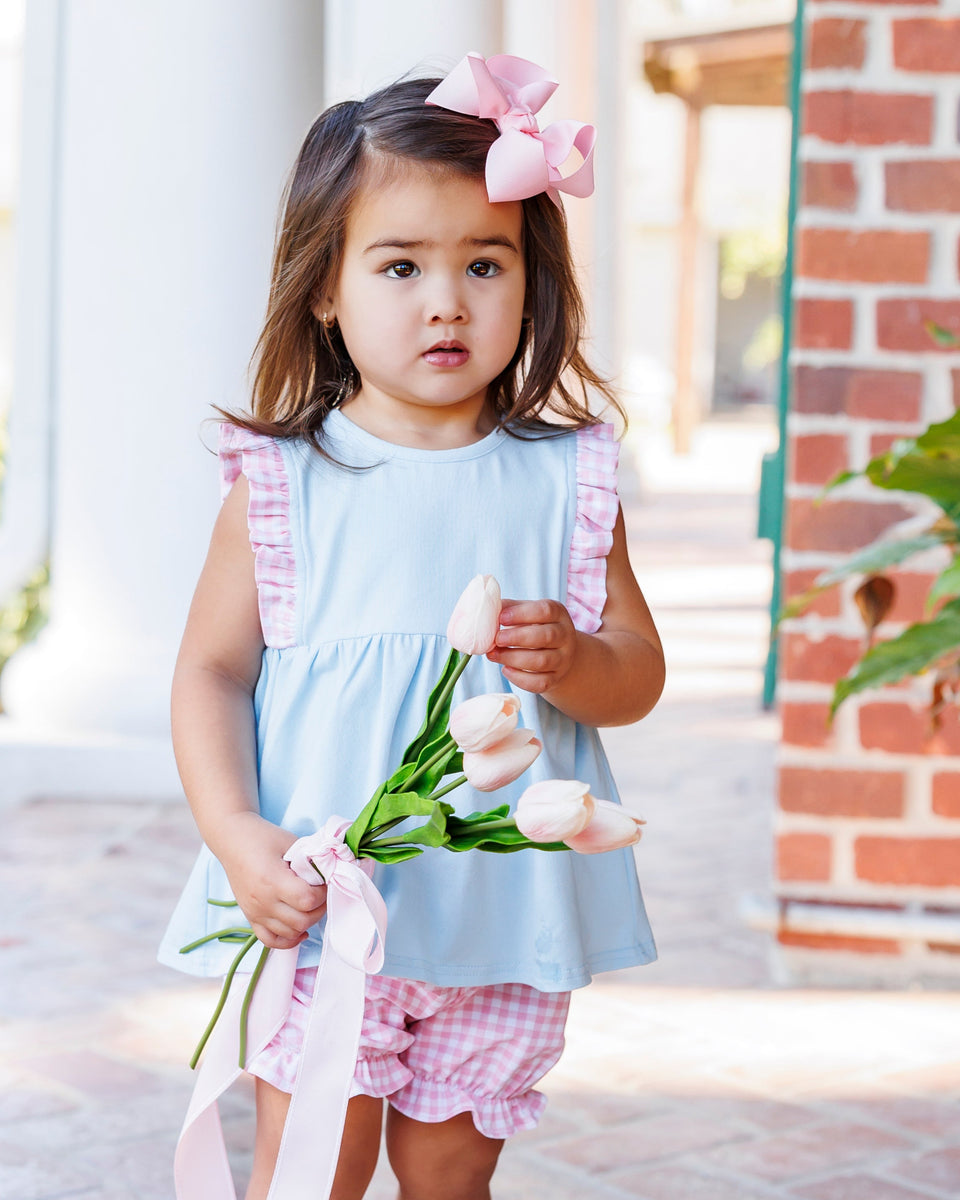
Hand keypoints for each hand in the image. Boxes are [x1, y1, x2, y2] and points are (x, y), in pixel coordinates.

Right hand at [215, 812, 327, 949]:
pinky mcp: (250, 917)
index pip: (307, 899)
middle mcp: (262, 901)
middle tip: (322, 893)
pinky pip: (270, 941)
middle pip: (301, 921)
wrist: (233, 839)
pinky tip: (300, 930)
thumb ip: (311, 860)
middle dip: (319, 909)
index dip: (323, 893)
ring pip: (289, 933)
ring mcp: (255, 912)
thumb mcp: (291, 842)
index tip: (326, 881)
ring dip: (307, 922)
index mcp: (272, 880)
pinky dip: (288, 940)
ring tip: (311, 905)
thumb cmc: (262, 837)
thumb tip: (332, 873)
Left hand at [486, 598, 578, 694]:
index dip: (522, 614)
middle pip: (546, 636)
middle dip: (517, 638)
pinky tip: (505, 670)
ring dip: (513, 658)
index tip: (501, 618)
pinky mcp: (556, 678)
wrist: (557, 653)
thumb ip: (510, 609)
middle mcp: (565, 636)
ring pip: (541, 661)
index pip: (545, 610)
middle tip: (497, 639)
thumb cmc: (535, 628)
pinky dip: (520, 678)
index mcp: (558, 614)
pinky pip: (540, 682)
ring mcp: (563, 659)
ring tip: (493, 654)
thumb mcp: (527, 613)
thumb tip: (488, 609)